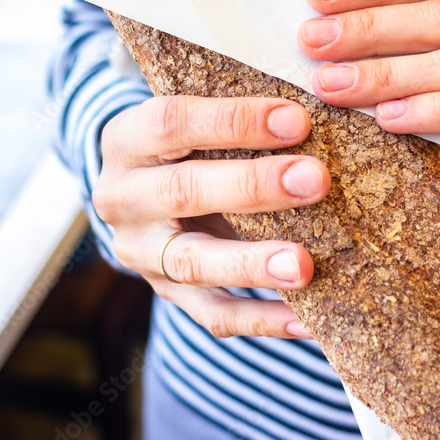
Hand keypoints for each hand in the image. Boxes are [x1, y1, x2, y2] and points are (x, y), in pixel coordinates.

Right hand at [92, 95, 330, 337]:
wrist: (144, 192)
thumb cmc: (190, 142)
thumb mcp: (196, 119)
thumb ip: (239, 120)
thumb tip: (313, 121)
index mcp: (126, 139)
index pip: (172, 122)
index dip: (234, 120)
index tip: (298, 121)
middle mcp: (122, 197)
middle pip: (183, 191)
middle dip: (255, 186)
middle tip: (316, 181)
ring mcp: (140, 252)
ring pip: (193, 262)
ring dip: (252, 264)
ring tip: (304, 266)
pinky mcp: (167, 293)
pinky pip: (214, 315)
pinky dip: (262, 319)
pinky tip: (308, 321)